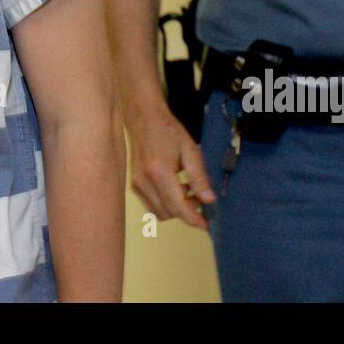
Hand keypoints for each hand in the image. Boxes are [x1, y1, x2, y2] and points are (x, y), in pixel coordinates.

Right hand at [125, 104, 214, 228]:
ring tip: (189, 193)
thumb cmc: (168, 131)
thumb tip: (209, 200)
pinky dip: (166, 204)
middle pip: (169, 213)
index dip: (193, 219)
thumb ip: (199, 177)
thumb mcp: (190, 150)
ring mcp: (137, 185)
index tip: (207, 225)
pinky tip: (176, 189)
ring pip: (159, 212)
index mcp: (159, 173)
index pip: (178, 206)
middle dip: (187, 213)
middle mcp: (144, 183)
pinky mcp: (134, 185)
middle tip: (202, 202)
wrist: (143, 118)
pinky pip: (152, 205)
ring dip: (176, 210)